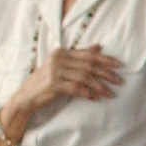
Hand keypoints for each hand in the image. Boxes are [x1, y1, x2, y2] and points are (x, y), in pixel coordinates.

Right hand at [7, 45, 121, 127]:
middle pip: (88, 65)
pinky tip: (95, 98)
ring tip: (110, 93)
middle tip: (119, 80)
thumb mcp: (61, 66)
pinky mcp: (53, 84)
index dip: (105, 59)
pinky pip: (75, 88)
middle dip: (106, 73)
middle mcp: (58, 59)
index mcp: (61, 52)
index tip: (119, 65)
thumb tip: (98, 47)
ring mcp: (54, 71)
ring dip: (99, 86)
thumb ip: (79, 56)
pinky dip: (87, 94)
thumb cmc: (46, 81)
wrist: (26, 95)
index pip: (87, 54)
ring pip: (84, 77)